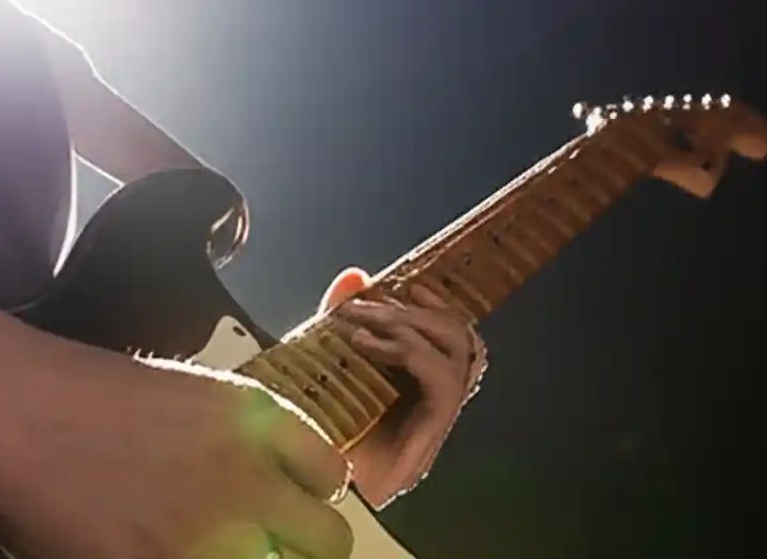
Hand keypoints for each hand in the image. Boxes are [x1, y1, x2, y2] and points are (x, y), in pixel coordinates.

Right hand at [0, 299, 354, 558]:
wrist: (7, 408)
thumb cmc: (82, 390)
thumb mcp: (186, 396)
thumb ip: (239, 442)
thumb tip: (265, 488)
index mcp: (257, 420)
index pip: (331, 476)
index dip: (307, 496)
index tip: (281, 507)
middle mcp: (250, 479)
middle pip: (328, 542)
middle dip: (300, 548)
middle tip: (261, 547)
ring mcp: (208, 537)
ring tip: (207, 549)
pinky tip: (152, 552)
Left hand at [317, 267, 487, 509]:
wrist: (306, 490)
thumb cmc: (317, 432)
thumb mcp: (330, 363)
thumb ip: (344, 323)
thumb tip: (353, 276)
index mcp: (419, 386)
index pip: (453, 336)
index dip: (437, 306)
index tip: (406, 285)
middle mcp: (436, 401)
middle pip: (459, 339)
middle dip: (412, 312)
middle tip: (366, 305)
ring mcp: (437, 418)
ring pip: (457, 355)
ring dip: (410, 326)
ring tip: (363, 325)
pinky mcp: (430, 431)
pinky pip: (442, 382)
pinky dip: (409, 353)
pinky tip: (367, 347)